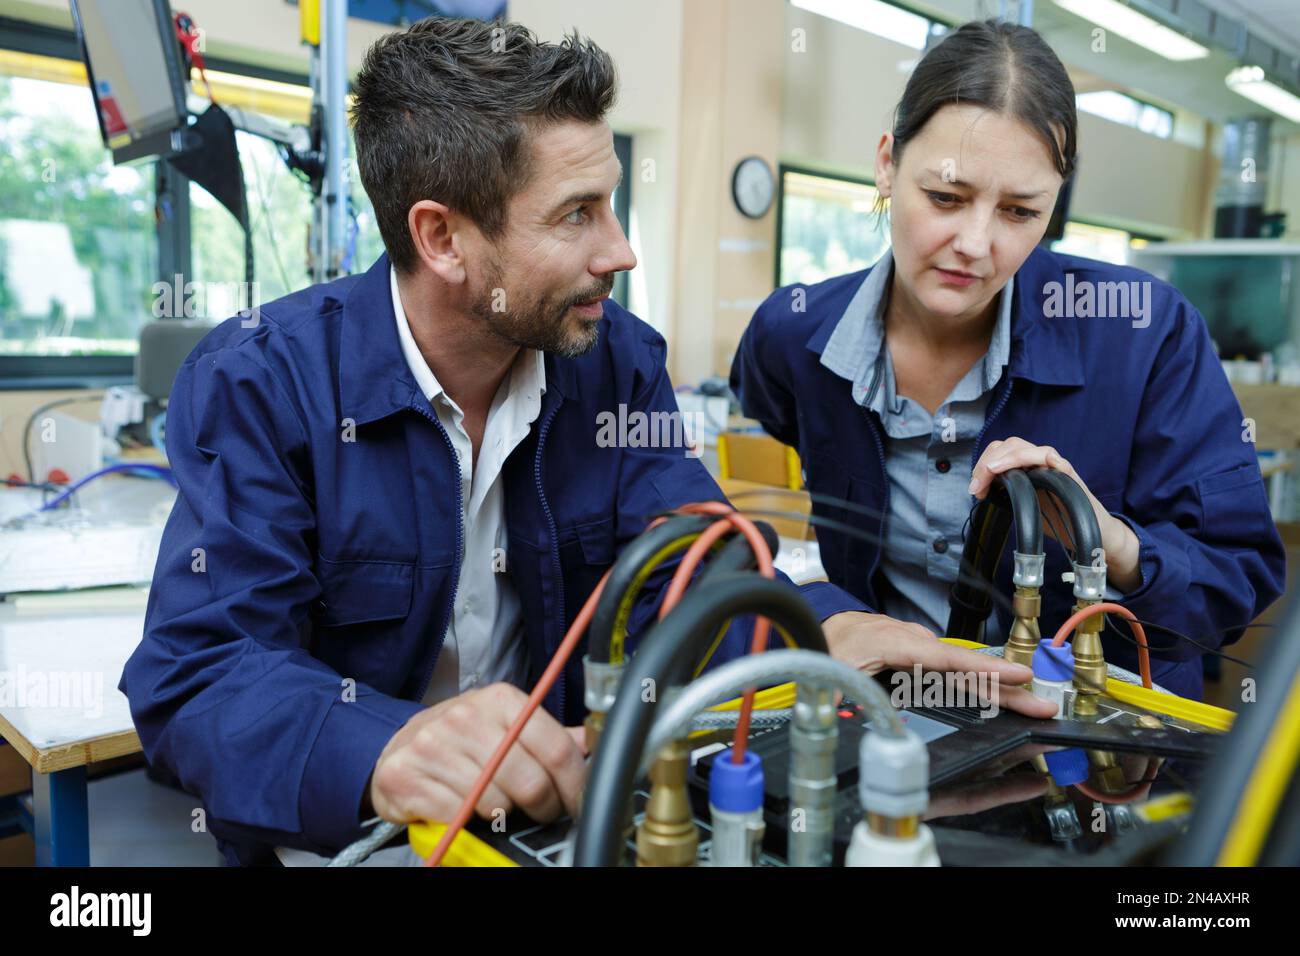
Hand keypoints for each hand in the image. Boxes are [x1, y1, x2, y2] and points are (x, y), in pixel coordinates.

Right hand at [368, 683, 587, 825]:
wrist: (398, 747)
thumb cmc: (461, 740)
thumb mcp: (506, 725)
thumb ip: (549, 737)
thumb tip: (593, 745)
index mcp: (501, 700)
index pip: (557, 748)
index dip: (575, 784)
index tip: (577, 801)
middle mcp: (465, 716)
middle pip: (530, 781)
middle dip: (543, 806)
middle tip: (540, 811)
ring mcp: (433, 745)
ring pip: (494, 803)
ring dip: (501, 812)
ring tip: (493, 801)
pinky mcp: (406, 775)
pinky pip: (457, 815)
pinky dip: (466, 819)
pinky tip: (462, 805)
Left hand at [821, 611, 1057, 717]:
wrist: (820, 628)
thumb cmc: (827, 647)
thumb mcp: (832, 672)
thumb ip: (846, 695)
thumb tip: (848, 719)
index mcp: (893, 644)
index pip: (946, 659)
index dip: (982, 670)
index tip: (1018, 676)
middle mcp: (913, 641)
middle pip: (965, 667)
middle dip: (1006, 686)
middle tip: (1042, 706)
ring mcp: (918, 646)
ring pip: (963, 670)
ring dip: (996, 688)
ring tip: (1031, 706)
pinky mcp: (919, 654)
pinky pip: (953, 671)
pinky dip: (978, 683)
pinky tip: (1001, 698)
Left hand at [967, 437, 1140, 591]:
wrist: (1090, 532)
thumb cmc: (1058, 518)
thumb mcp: (1024, 505)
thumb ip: (1005, 493)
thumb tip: (979, 490)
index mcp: (1026, 468)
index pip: (1000, 453)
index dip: (983, 465)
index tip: (974, 488)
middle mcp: (1039, 463)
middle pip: (1010, 445)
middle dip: (988, 462)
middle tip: (977, 485)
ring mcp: (1055, 468)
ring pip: (1029, 449)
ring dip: (1007, 459)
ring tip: (992, 472)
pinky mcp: (1070, 476)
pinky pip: (1055, 460)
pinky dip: (1042, 458)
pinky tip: (1028, 464)